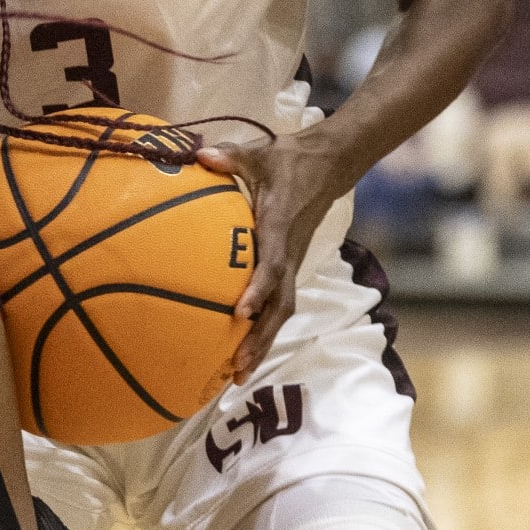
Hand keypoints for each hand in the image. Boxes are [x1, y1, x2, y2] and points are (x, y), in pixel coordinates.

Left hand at [196, 125, 353, 381]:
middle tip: (237, 368)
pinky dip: (263, 330)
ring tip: (237, 375)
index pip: (271, 264)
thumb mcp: (259, 154)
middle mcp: (288, 252)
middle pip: (280, 304)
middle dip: (260, 338)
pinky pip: (279, 304)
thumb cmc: (289, 161)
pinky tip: (241, 350)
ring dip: (263, 343)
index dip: (258, 289)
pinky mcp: (290, 267)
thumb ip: (230, 157)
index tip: (240, 312)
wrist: (329, 165)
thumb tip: (201, 154)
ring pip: (282, 311)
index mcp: (279, 227)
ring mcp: (292, 263)